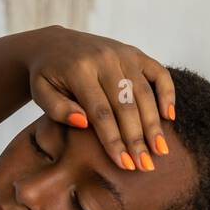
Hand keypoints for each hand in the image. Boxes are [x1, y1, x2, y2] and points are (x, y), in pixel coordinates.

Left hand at [24, 25, 175, 171]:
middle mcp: (105, 59)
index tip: (123, 164)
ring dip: (154, 123)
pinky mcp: (135, 52)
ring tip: (160, 150)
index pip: (101, 112)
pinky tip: (169, 117)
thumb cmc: (47, 76)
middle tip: (146, 165)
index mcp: (79, 70)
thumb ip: (58, 109)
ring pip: (144, 92)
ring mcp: (122, 53)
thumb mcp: (41, 92)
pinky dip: (168, 93)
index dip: (114, 140)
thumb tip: (84, 123)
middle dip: (137, 138)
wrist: (53, 44)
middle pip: (126, 104)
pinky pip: (158, 72)